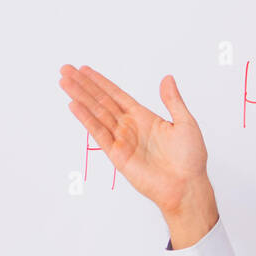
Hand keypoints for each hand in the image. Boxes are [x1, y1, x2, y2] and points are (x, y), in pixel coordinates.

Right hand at [59, 66, 218, 247]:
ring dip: (80, 97)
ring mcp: (122, 140)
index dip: (101, 82)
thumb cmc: (190, 159)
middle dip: (83, 85)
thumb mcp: (185, 123)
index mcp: (145, 118)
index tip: (85, 70)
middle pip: (101, 101)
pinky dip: (85, 119)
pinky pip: (98, 133)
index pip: (117, 95)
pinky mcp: (117, 155)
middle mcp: (130, 127)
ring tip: (64, 82)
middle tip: (66, 69)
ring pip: (96, 113)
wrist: (186, 186)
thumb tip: (167, 78)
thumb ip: (173, 101)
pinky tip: (74, 105)